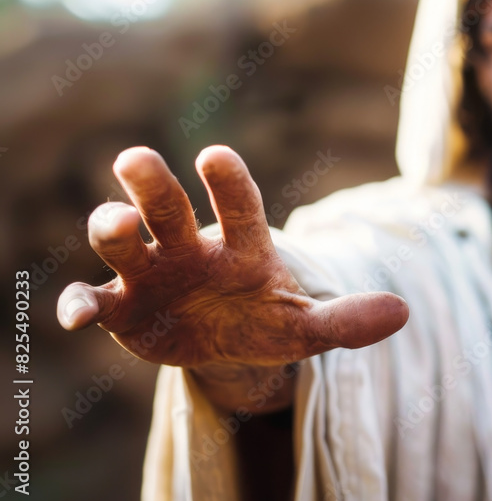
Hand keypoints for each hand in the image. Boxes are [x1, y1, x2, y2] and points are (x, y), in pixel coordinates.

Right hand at [56, 146, 407, 369]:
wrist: (227, 344)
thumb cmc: (268, 321)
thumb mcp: (310, 327)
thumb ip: (349, 320)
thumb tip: (404, 312)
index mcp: (243, 245)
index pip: (241, 206)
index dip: (229, 182)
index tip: (215, 156)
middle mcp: (192, 247)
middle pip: (169, 207)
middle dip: (153, 184)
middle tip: (136, 160)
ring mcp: (154, 273)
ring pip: (126, 241)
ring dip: (114, 228)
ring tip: (115, 224)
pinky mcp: (123, 307)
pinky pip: (95, 300)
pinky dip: (81, 304)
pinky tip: (77, 316)